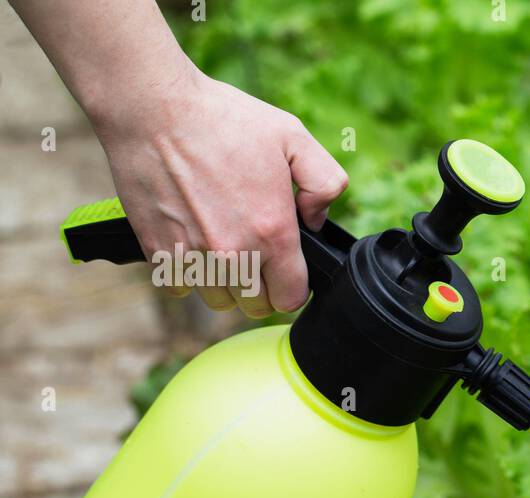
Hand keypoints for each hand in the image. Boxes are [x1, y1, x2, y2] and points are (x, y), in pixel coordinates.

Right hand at [92, 68, 347, 316]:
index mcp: (273, 232)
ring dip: (225, 283)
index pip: (291, 297)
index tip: (287, 268)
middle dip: (262, 287)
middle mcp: (234, 253)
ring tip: (224, 247)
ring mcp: (193, 256)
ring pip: (219, 301)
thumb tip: (316, 220)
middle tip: (257, 254)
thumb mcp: (294, 137)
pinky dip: (187, 274)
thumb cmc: (223, 119)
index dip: (293, 286)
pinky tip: (192, 243)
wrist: (152, 106)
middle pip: (256, 306)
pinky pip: (179, 287)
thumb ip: (324, 182)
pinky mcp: (157, 250)